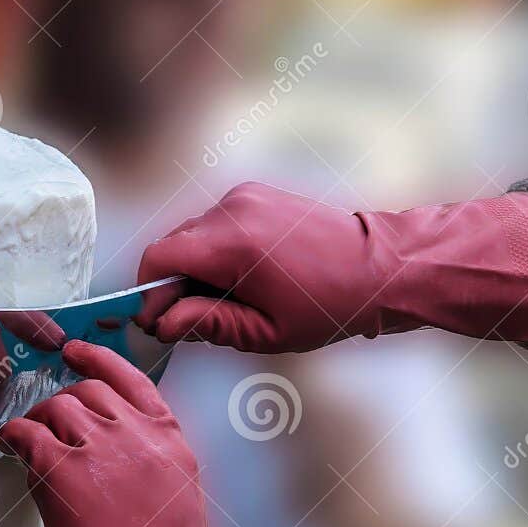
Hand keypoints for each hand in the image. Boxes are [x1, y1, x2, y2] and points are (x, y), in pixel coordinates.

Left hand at [0, 341, 290, 526]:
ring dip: (37, 426)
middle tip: (45, 427)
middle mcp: (139, 437)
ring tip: (28, 447)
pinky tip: (10, 449)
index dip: (99, 362)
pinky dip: (13, 438)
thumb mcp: (175, 500)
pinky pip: (26, 435)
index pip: (133, 380)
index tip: (76, 352)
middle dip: (61, 407)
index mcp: (172, 442)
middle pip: (87, 394)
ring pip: (55, 410)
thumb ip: (150, 463)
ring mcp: (101, 451)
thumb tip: (109, 451)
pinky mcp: (63, 474)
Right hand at [137, 182, 527, 351]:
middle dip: (173, 284)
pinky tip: (246, 275)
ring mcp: (243, 196)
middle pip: (171, 246)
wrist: (380, 266)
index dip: (147, 293)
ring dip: (196, 268)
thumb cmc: (329, 304)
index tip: (156, 320)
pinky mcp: (253, 194)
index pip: (156, 258)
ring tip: (232, 298)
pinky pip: (214, 224)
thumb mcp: (263, 332)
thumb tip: (162, 323)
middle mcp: (232, 209)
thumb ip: (205, 324)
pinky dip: (216, 251)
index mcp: (232, 244)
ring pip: (192, 236)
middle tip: (195, 319)